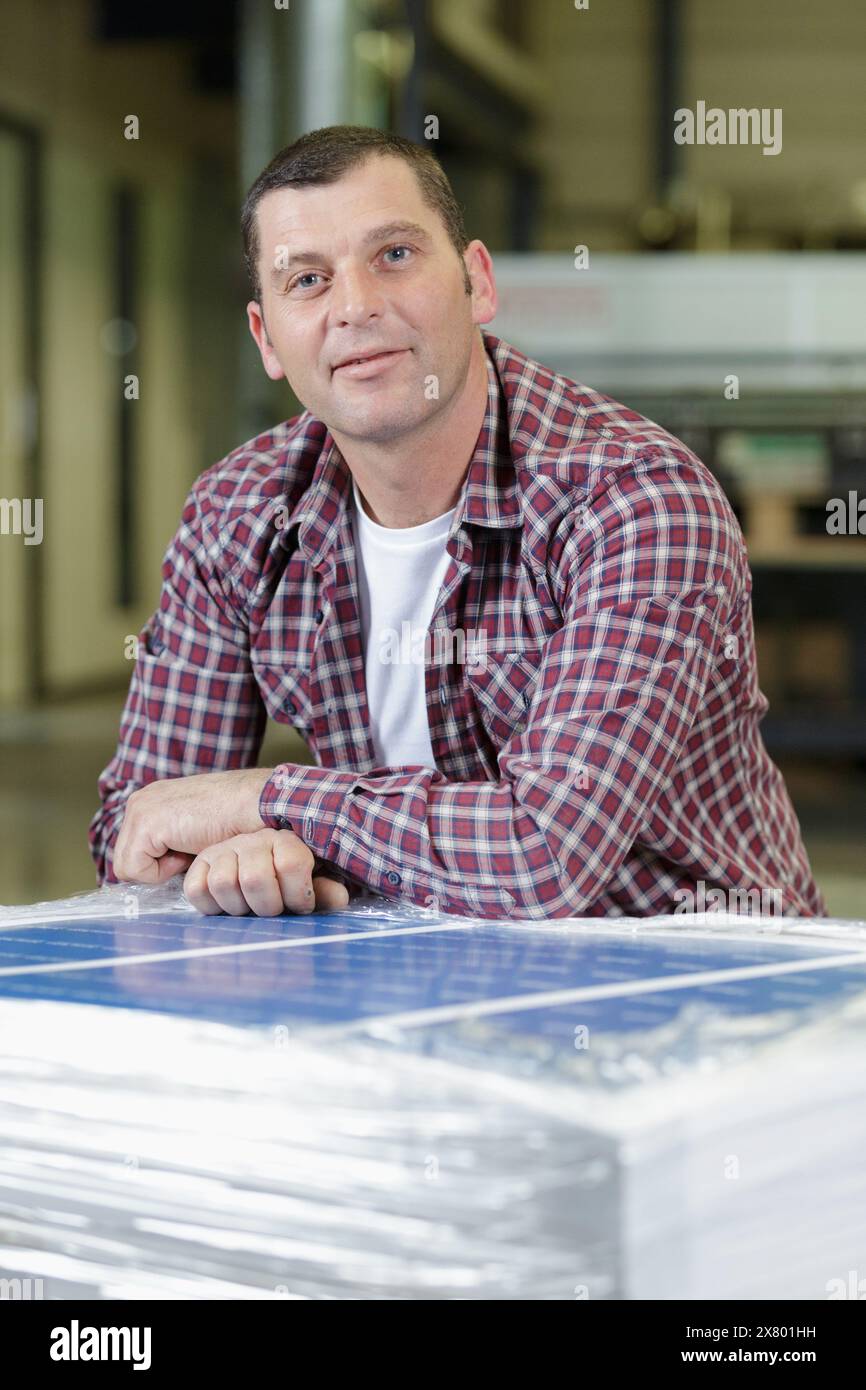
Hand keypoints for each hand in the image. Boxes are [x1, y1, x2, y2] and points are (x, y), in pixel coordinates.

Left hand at [113, 768, 272, 883]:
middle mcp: (140, 800)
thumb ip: (171, 846)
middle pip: (125, 861)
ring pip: (128, 869)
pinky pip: (136, 871)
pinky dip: (165, 871)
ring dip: (165, 870)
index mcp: (151, 801)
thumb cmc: (239, 821)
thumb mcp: (194, 833)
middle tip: (193, 850)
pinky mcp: (146, 824)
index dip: (161, 865)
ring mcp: (140, 809)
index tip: (190, 853)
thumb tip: (158, 874)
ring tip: (194, 848)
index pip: (134, 852)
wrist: (258, 804)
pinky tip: (191, 848)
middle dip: (160, 868)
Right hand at [183, 828, 349, 915]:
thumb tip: (340, 898)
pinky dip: (211, 906)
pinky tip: (226, 906)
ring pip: (223, 883)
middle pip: (254, 878)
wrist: (249, 868)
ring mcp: (222, 850)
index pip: (291, 864)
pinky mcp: (199, 865)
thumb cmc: (286, 883)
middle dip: (267, 906)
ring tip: (249, 909)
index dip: (299, 894)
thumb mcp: (308, 885)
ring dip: (238, 907)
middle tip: (273, 910)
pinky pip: (196, 890)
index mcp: (285, 841)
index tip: (302, 905)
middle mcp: (252, 840)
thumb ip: (323, 892)